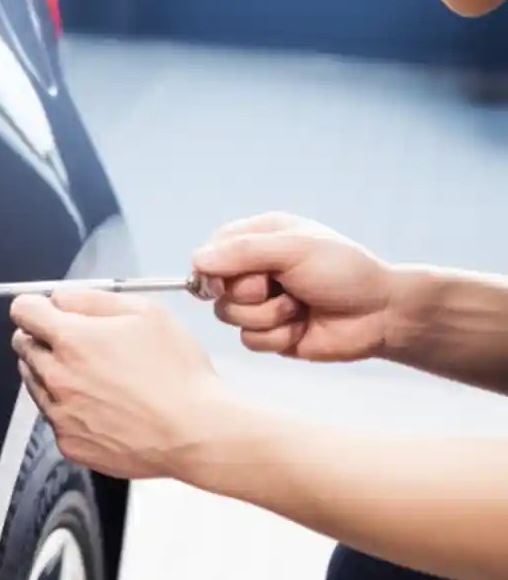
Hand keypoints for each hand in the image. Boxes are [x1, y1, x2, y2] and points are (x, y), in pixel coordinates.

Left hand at [9, 290, 237, 479]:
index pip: (22, 311)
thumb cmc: (178, 373)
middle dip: (41, 337)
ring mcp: (59, 414)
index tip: (45, 310)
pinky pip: (53, 416)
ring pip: (34, 382)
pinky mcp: (69, 443)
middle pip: (23, 346)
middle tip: (75, 342)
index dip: (34, 305)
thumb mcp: (146, 313)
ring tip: (94, 376)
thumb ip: (92, 300)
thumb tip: (60, 299)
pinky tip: (101, 406)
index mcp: (71, 340)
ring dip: (51, 371)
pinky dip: (66, 407)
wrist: (196, 434)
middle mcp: (56, 377)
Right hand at [193, 212, 396, 361]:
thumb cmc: (345, 272)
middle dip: (251, 294)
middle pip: (215, 289)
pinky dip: (278, 336)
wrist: (383, 315)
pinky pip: (249, 341)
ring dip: (269, 316)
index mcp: (259, 239)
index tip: (233, 277)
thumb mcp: (294, 250)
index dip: (215, 268)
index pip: (211, 252)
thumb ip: (244, 252)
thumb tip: (197, 260)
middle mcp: (255, 270)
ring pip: (229, 316)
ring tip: (300, 308)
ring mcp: (261, 304)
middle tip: (282, 287)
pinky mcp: (270, 333)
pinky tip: (303, 327)